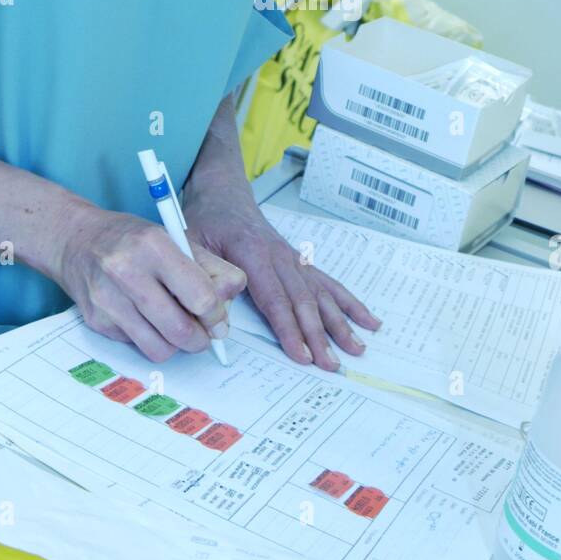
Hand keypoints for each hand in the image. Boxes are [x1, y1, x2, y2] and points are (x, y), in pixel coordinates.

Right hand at [53, 201, 245, 360]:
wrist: (76, 240)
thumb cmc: (133, 241)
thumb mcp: (175, 239)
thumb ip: (211, 266)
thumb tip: (232, 295)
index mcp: (154, 245)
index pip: (201, 296)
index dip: (217, 315)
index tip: (219, 319)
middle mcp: (127, 271)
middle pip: (181, 330)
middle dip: (200, 339)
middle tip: (203, 333)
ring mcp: (108, 299)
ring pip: (161, 348)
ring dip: (176, 344)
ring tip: (175, 325)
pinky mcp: (96, 321)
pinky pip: (138, 346)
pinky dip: (150, 338)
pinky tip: (145, 317)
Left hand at [182, 178, 380, 370]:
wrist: (224, 194)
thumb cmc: (206, 220)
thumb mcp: (191, 242)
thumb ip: (203, 272)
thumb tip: (218, 307)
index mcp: (252, 251)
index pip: (274, 298)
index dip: (289, 329)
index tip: (302, 355)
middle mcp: (280, 255)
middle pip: (303, 300)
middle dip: (318, 335)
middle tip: (330, 365)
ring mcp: (294, 259)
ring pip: (320, 294)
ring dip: (339, 323)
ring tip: (357, 349)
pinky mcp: (300, 262)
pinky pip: (328, 283)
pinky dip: (349, 303)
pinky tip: (368, 320)